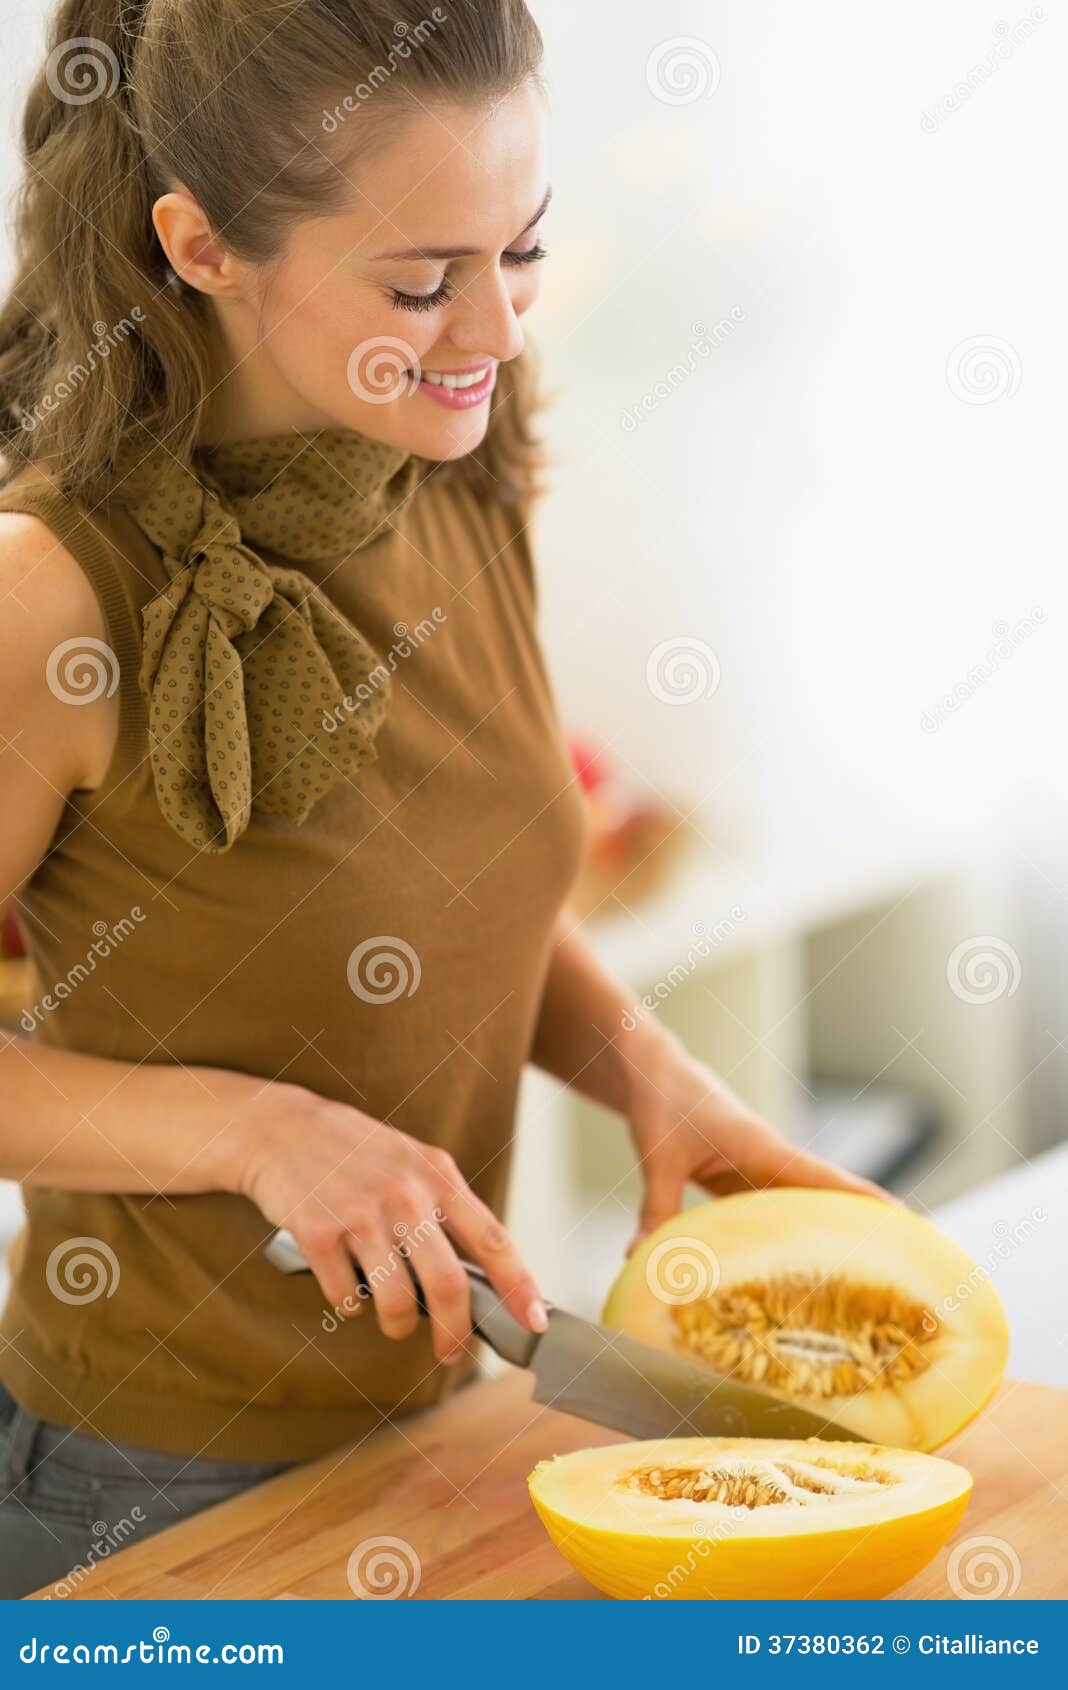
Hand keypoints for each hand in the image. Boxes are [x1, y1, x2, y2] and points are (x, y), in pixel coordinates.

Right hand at [234, 1080, 546, 1360]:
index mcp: (438, 1176)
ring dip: (398, 1325)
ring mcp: (361, 1214)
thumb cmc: (356, 1152)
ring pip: (397, 1302)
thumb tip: (481, 1273)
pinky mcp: (319, 1233)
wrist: (281, 1127)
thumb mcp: (413, 1163)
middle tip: (449, 1353)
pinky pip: (346, 1297)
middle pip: (448, 1285)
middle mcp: (405, 1195)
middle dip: (454, 1334)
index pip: (493, 1239)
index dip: (520, 1286)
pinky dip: (350, 1304)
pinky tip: (346, 1284)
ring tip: (393, 1319)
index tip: (534, 1321)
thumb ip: (445, 1208)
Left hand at [618, 1023, 889, 1251]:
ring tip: (854, 1284)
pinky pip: (769, 1213)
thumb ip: (656, 1208)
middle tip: (895, 1276)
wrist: (650, 1069)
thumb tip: (642, 1258)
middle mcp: (770, 1161)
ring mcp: (756, 1171)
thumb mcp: (658, 1155)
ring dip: (823, 1238)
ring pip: (799, 1209)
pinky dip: (781, 1238)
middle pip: (826, 1200)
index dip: (869, 1204)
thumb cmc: (662, 1099)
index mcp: (765, 1148)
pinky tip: (785, 1270)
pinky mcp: (738, 1179)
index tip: (909, 1228)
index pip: (829, 1180)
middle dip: (860, 1231)